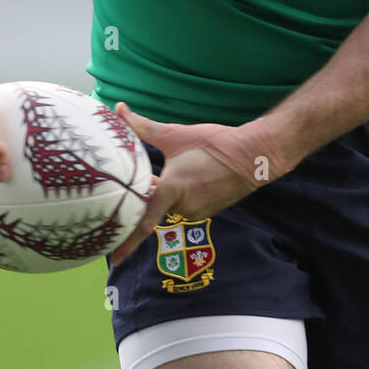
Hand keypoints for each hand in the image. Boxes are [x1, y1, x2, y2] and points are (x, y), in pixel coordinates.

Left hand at [109, 103, 260, 264]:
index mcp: (171, 190)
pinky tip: (189, 177)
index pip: (144, 222)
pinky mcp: (206, 212)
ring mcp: (196, 212)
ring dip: (165, 193)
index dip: (128, 242)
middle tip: (139, 181)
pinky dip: (180, 195)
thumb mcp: (175, 134)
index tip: (116, 259)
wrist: (252, 156)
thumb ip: (143, 126)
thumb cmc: (214, 144)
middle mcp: (182, 207)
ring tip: (169, 171)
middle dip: (147, 194)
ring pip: (169, 205)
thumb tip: (119, 109)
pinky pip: (184, 206)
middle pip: (153, 206)